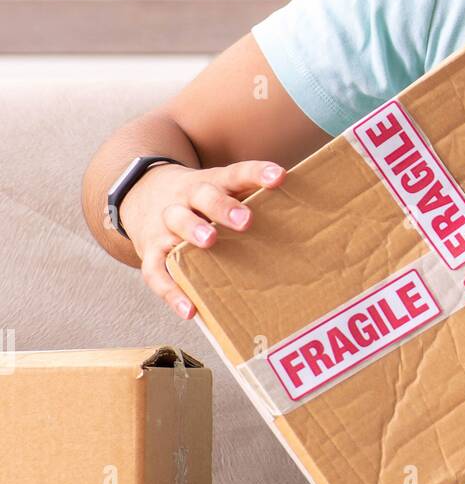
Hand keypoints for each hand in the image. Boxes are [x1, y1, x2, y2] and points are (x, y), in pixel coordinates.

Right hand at [119, 159, 286, 318]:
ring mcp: (165, 222)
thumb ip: (253, 201)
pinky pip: (156, 271)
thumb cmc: (200, 201)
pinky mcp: (149, 249)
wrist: (143, 194)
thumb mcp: (222, 190)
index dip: (257, 173)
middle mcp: (187, 198)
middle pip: (203, 195)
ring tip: (210, 242)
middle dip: (223, 207)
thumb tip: (304, 219)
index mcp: (212, 182)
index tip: (279, 177)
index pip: (236, 174)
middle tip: (245, 220)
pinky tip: (190, 310)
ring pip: (176, 222)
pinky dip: (171, 291)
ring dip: (193, 231)